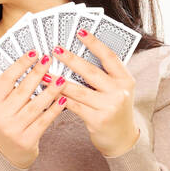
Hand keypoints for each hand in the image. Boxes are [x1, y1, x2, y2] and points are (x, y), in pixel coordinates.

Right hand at [0, 48, 66, 168]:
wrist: (7, 153)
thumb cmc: (9, 121)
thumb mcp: (3, 106)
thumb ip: (13, 89)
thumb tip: (34, 63)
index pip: (6, 79)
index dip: (20, 64)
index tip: (34, 52)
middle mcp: (0, 116)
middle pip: (22, 90)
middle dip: (37, 73)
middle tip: (50, 59)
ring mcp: (13, 129)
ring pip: (35, 106)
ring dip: (50, 90)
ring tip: (62, 78)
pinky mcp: (26, 140)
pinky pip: (44, 121)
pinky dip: (55, 109)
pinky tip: (64, 99)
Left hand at [50, 31, 139, 158]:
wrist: (122, 139)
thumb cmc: (114, 109)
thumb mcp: (116, 90)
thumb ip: (103, 76)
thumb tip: (76, 57)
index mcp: (125, 79)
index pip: (110, 57)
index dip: (95, 43)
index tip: (80, 31)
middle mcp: (120, 91)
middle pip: (91, 72)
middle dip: (71, 60)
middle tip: (55, 50)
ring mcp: (109, 106)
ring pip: (79, 90)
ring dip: (58, 81)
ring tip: (44, 73)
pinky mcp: (97, 120)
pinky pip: (73, 105)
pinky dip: (59, 98)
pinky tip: (47, 92)